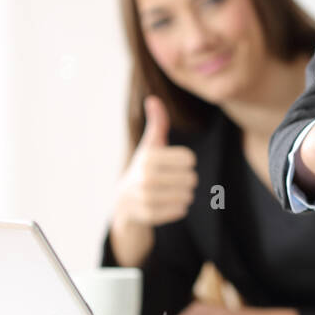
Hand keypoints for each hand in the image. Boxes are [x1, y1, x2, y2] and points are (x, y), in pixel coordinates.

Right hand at [112, 96, 197, 235]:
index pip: (189, 159)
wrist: (123, 201)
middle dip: (187, 180)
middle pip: (191, 179)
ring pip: (186, 196)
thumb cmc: (144, 168)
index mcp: (148, 157)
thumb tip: (153, 99)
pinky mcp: (147, 215)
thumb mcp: (150, 146)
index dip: (186, 162)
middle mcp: (144, 177)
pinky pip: (179, 211)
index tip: (176, 164)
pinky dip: (179, 208)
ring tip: (174, 192)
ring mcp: (144, 197)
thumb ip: (157, 123)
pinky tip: (170, 204)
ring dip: (184, 195)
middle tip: (175, 180)